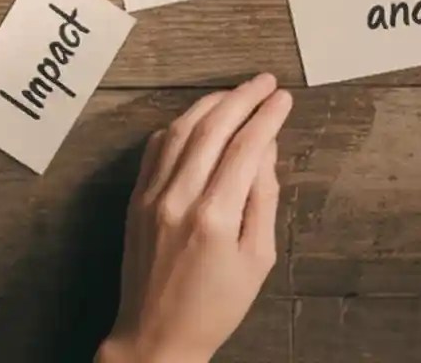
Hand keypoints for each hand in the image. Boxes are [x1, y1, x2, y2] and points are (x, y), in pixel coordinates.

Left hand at [98, 73, 291, 362]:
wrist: (156, 337)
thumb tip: (266, 151)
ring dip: (211, 104)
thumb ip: (263, 198)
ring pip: (180, 130)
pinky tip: (198, 117)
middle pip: (212, 128)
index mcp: (215, 216)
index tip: (284, 99)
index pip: (246, 147)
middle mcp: (178, 198)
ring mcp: (151, 197)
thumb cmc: (216, 305)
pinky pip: (156, 148)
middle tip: (267, 82)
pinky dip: (179, 125)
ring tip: (237, 91)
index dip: (268, 117)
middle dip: (243, 98)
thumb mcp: (258, 257)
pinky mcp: (136, 201)